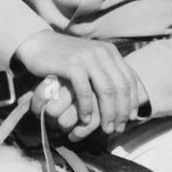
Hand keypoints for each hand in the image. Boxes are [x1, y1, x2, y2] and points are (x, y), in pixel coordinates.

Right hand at [15, 31, 142, 139]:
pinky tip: (86, 119)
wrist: (38, 43)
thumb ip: (106, 72)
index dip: (133, 100)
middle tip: (118, 128)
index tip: (131, 118)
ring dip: (108, 112)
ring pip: (106, 90)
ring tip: (106, 128)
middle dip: (122, 111)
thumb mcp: (91, 60)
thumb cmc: (65, 57)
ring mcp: (88, 58)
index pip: (130, 79)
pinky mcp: (72, 64)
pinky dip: (87, 107)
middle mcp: (103, 53)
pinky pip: (85, 90)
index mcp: (110, 52)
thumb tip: (123, 95)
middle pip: (121, 87)